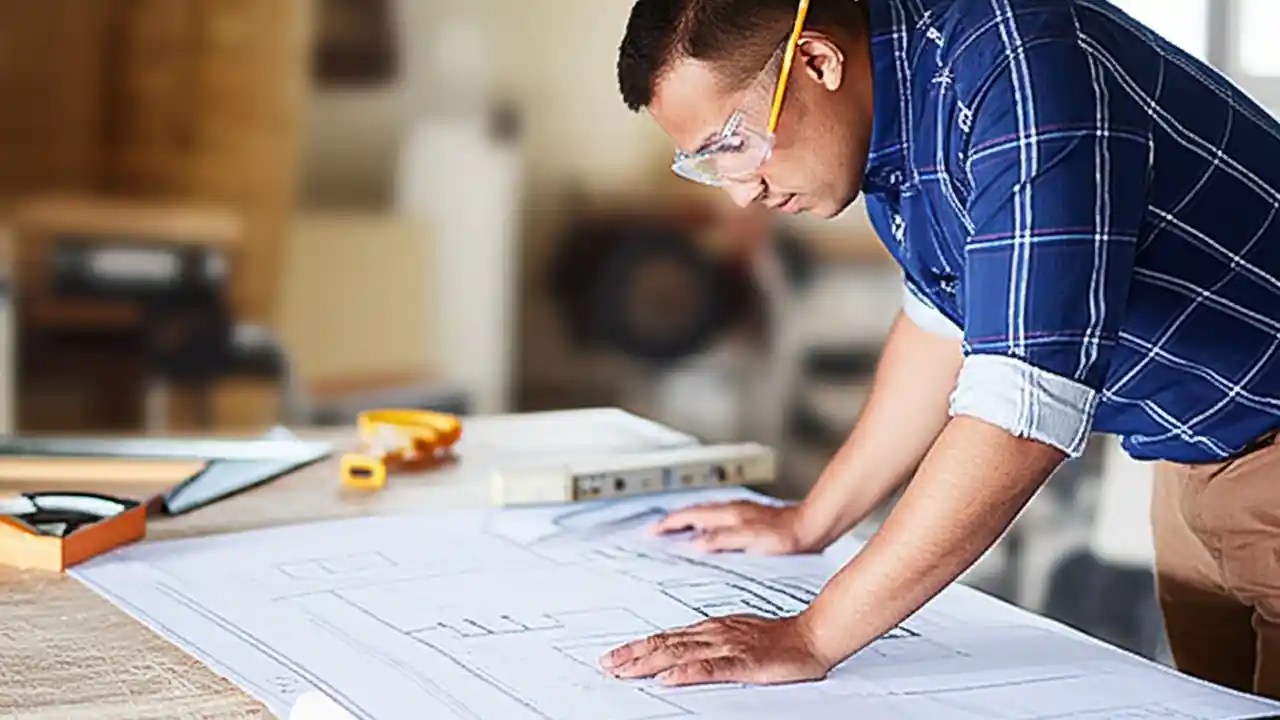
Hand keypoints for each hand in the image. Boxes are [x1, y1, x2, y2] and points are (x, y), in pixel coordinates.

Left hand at [599, 614, 833, 685]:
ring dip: (649, 663)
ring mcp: (728, 647)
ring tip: (625, 671)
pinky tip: (669, 678)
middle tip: (606, 665)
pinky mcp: (744, 662)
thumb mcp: (739, 636)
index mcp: (712, 629)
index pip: (667, 638)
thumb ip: (711, 644)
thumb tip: (682, 655)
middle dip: (633, 655)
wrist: (814, 634)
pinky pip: (711, 668)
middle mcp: (714, 634)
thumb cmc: (780, 639)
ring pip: (680, 654)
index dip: (638, 648)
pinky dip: (687, 672)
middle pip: (665, 644)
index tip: (614, 657)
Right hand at [649, 501, 814, 553]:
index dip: (669, 524)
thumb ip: (722, 540)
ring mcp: (741, 512)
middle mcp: (732, 510)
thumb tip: (695, 543)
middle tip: (656, 530)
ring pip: (705, 513)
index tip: (652, 532)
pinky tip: (710, 531)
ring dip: (688, 520)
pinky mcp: (750, 519)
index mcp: (728, 514)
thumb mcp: (751, 541)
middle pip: (694, 511)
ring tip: (675, 529)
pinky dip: (704, 522)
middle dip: (672, 520)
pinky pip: (718, 517)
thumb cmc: (787, 536)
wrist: (812, 527)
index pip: (690, 516)